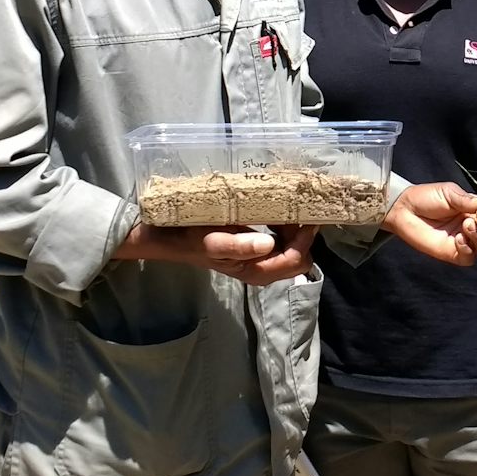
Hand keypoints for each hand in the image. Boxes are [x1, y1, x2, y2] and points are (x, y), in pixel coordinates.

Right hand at [117, 223, 318, 285]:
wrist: (167, 237)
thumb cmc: (190, 237)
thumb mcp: (211, 240)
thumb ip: (239, 245)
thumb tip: (269, 244)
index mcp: (255, 271)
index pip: (297, 259)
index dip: (305, 238)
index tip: (308, 212)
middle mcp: (261, 269)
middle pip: (300, 257)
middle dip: (304, 234)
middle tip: (300, 207)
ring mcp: (258, 259)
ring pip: (292, 248)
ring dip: (296, 229)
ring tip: (292, 205)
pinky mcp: (253, 248)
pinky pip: (281, 240)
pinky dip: (285, 227)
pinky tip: (278, 210)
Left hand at [385, 182, 476, 265]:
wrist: (404, 210)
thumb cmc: (426, 198)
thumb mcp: (449, 193)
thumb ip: (469, 200)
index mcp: (475, 209)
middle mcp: (473, 225)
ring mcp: (464, 241)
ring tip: (466, 225)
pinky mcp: (453, 254)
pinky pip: (470, 258)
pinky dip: (468, 249)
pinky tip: (458, 239)